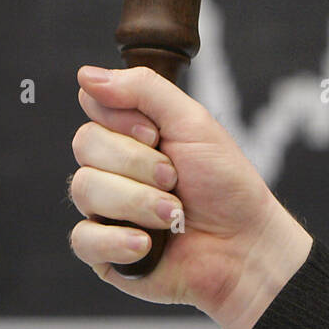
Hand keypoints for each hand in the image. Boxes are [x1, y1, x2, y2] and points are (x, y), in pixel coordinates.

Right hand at [68, 64, 312, 328]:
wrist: (245, 246)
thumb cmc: (225, 184)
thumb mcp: (191, 122)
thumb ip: (143, 89)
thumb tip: (85, 75)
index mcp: (129, 134)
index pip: (93, 107)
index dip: (122, 120)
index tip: (156, 134)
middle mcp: (111, 168)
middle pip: (84, 145)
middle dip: (137, 163)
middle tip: (174, 178)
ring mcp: (104, 210)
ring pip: (83, 189)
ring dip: (137, 202)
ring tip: (173, 215)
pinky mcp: (104, 253)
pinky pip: (83, 239)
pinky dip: (117, 240)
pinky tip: (146, 244)